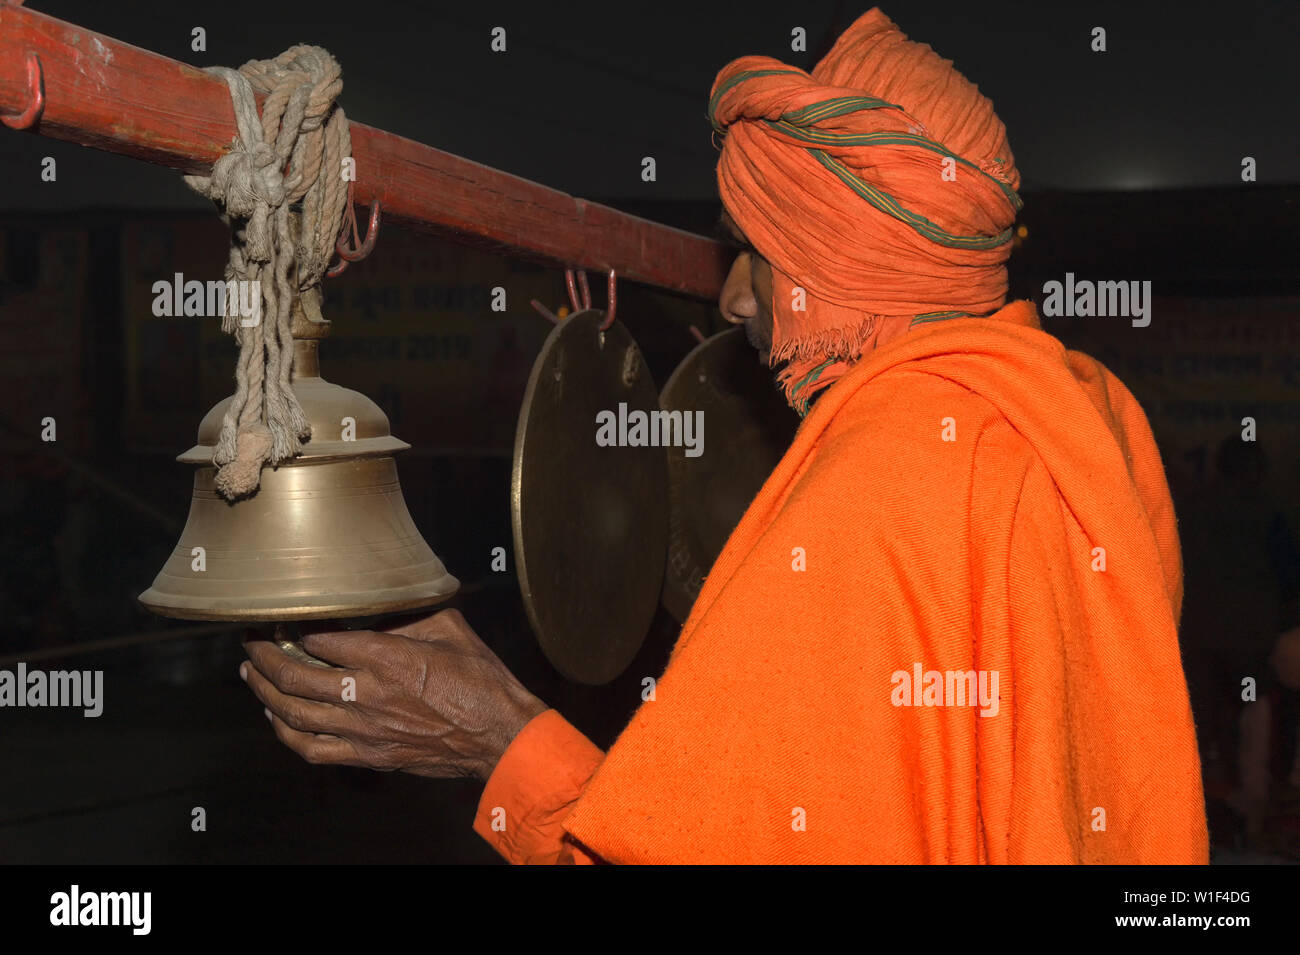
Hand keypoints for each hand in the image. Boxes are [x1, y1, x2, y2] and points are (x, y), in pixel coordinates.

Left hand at [240, 608, 548, 780]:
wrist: (499, 734)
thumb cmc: (481, 679)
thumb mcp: (451, 629)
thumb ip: (410, 613)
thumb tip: (383, 596)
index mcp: (387, 656)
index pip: (319, 639)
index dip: (294, 627)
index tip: (283, 617)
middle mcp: (367, 693)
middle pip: (295, 676)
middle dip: (264, 656)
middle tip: (251, 641)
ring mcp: (364, 729)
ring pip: (294, 714)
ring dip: (265, 692)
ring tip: (252, 673)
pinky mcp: (369, 755)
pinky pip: (312, 749)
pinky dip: (285, 733)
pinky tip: (276, 717)